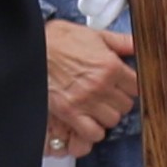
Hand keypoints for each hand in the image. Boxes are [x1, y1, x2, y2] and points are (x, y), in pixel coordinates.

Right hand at [41, 19, 138, 153]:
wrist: (29, 49)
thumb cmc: (56, 40)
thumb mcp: (91, 34)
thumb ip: (119, 41)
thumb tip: (138, 44)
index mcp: (109, 65)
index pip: (137, 85)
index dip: (130, 84)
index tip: (124, 84)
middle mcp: (100, 85)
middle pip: (126, 105)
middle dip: (119, 99)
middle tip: (109, 93)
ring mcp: (86, 101)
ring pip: (113, 120)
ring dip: (107, 114)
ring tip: (98, 105)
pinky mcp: (70, 113)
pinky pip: (94, 133)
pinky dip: (94, 129)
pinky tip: (89, 118)